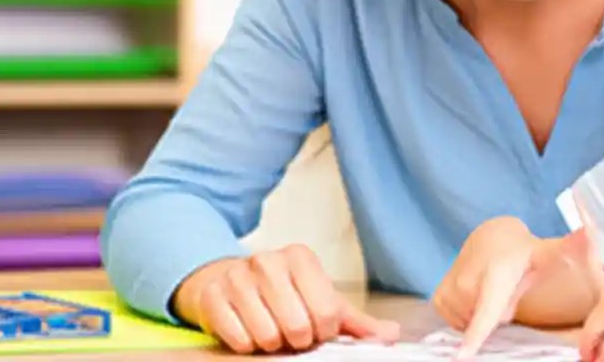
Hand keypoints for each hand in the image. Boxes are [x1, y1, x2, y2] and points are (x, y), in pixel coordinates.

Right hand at [172, 244, 399, 353]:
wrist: (228, 282)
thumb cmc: (281, 295)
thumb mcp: (320, 301)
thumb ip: (355, 322)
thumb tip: (390, 335)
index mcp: (301, 258)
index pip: (327, 312)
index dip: (323, 331)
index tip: (316, 328)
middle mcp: (268, 261)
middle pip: (297, 327)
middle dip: (296, 340)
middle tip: (291, 333)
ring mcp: (237, 277)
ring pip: (266, 336)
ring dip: (271, 344)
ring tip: (270, 331)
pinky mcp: (212, 297)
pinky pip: (238, 340)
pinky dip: (246, 345)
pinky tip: (247, 331)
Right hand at [433, 217, 582, 358]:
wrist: (491, 238)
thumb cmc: (521, 253)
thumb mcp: (547, 253)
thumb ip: (571, 247)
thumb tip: (590, 232)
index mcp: (497, 275)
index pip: (486, 312)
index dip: (475, 337)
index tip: (461, 359)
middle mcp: (468, 281)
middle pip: (484, 324)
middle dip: (499, 315)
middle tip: (506, 292)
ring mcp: (450, 288)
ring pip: (468, 325)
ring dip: (482, 315)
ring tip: (490, 290)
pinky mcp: (438, 295)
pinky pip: (454, 322)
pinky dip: (467, 316)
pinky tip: (476, 295)